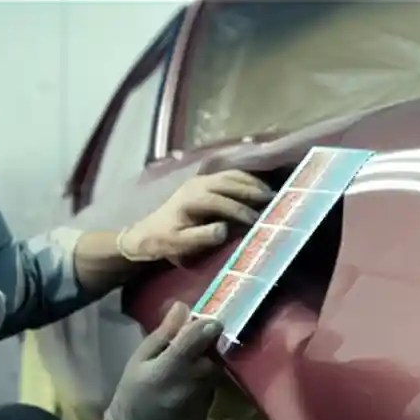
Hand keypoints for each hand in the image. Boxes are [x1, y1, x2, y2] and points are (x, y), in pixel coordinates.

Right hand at [103, 302, 222, 419]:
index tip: (211, 320)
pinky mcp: (206, 411)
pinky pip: (212, 387)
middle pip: (211, 357)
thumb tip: (182, 307)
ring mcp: (199, 400)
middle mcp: (188, 384)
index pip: (195, 341)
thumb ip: (163, 334)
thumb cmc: (133, 390)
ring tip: (195, 362)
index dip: (207, 326)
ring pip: (215, 373)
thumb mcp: (139, 358)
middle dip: (210, 347)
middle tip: (202, 341)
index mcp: (167, 368)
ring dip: (209, 364)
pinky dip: (207, 380)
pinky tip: (193, 381)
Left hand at [118, 170, 274, 264]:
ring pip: (231, 175)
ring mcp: (201, 181)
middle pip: (230, 182)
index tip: (257, 221)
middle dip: (253, 191)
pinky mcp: (203, 182)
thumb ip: (201, 237)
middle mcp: (197, 185)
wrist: (146, 233)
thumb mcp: (180, 244)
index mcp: (192, 199)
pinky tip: (257, 187)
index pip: (223, 202)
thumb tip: (224, 229)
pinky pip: (228, 175)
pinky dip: (245, 179)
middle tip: (274, 201)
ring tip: (270, 194)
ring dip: (251, 182)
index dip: (241, 210)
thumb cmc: (165, 241)